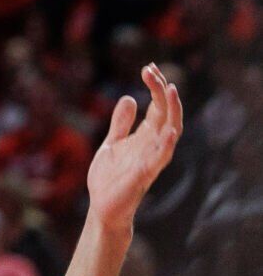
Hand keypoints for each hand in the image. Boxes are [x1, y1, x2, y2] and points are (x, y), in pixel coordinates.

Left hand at [87, 63, 182, 229]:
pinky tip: (169, 131)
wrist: (102, 207)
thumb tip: (130, 98)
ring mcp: (150, 160)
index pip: (157, 107)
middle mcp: (152, 146)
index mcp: (145, 137)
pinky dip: (166, 144)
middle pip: (166, 114)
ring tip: (171, 91)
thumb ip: (121, 124)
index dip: (155, 87)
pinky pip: (160, 159)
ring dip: (172, 112)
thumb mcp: (112, 143)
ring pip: (170, 133)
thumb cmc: (110, 178)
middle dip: (162, 91)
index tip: (148, 67)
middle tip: (152, 70)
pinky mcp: (144, 175)